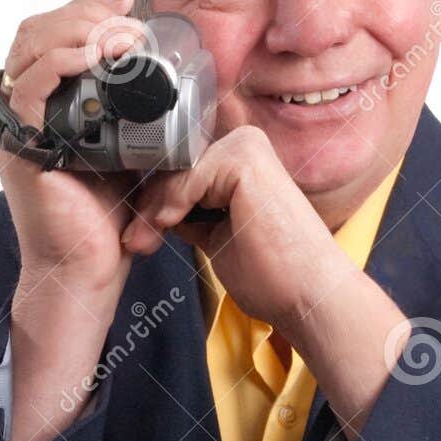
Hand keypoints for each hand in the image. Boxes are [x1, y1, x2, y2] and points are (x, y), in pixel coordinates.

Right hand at [0, 0, 148, 301]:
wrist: (93, 265)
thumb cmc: (111, 207)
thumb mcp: (129, 135)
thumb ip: (132, 95)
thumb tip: (157, 51)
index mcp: (39, 98)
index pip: (52, 29)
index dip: (86, 5)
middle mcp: (18, 104)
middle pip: (40, 28)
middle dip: (87, 12)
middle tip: (130, 15)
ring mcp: (13, 122)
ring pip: (34, 45)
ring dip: (81, 29)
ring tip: (124, 35)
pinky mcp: (17, 143)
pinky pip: (32, 86)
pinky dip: (62, 61)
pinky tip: (94, 55)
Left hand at [121, 125, 353, 333]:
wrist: (307, 295)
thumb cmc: (272, 274)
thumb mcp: (215, 236)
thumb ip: (191, 214)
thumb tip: (153, 207)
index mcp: (243, 161)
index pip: (183, 172)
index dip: (155, 201)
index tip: (138, 233)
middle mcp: (246, 145)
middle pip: (175, 168)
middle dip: (149, 206)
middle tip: (134, 242)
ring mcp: (247, 148)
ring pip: (176, 174)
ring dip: (153, 211)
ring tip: (141, 243)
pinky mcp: (245, 160)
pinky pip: (188, 178)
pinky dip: (170, 204)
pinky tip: (164, 227)